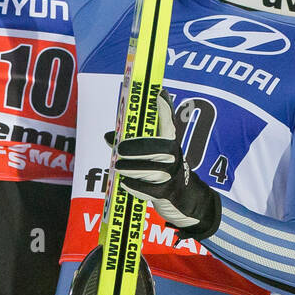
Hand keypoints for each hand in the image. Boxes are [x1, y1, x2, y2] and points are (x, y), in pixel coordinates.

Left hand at [112, 90, 219, 238]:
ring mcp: (173, 176)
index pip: (169, 124)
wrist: (185, 200)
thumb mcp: (151, 157)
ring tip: (118, 166)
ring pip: (154, 169)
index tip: (159, 94)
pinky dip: (136, 186)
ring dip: (133, 168)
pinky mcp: (168, 192)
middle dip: (139, 148)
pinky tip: (125, 183)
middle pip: (161, 148)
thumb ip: (131, 145)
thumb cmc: (162, 173)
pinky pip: (150, 189)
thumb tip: (108, 136)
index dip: (165, 110)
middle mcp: (174, 157)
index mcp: (170, 144)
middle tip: (119, 149)